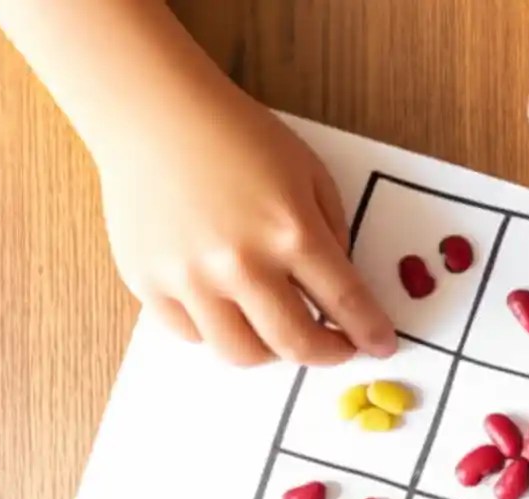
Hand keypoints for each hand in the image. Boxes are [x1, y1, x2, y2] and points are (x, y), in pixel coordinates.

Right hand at [98, 91, 396, 366]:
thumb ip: (331, 235)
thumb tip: (341, 293)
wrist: (154, 114)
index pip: (345, 303)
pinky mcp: (148, 284)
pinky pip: (192, 334)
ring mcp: (190, 279)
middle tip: (336, 347)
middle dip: (327, 354)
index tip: (380, 346)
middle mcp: (241, 264)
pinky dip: (218, 330)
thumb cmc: (237, 136)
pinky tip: (229, 307)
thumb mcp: (309, 174)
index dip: (370, 332)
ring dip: (272, 350)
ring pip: (242, 354)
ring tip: (280, 329)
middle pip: (296, 344)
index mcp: (291, 231)